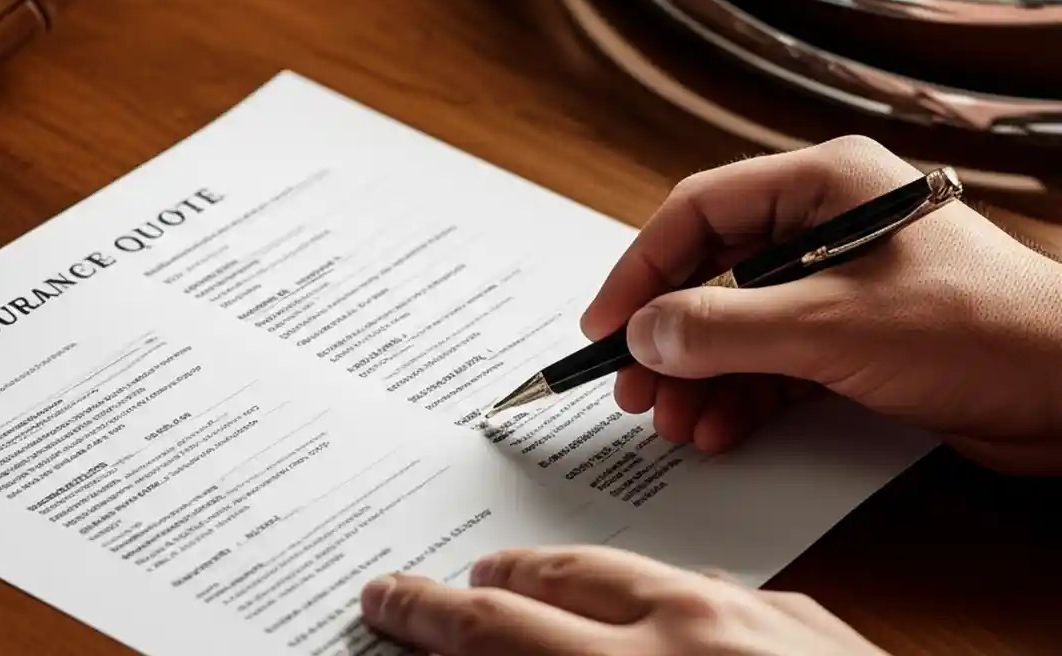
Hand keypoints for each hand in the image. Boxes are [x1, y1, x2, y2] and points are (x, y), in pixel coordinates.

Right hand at [358, 545, 886, 654]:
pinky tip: (661, 613)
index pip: (493, 630)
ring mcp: (758, 617)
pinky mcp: (813, 621)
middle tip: (456, 584)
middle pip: (558, 576)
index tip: (389, 598)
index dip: (426, 614)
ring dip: (579, 579)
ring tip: (545, 582)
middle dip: (497, 577)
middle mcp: (691, 630)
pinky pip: (716, 589)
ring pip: (637, 572)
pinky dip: (667, 597)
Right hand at [580, 136, 1061, 474]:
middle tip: (634, 387)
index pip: (699, 214)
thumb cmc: (982, 330)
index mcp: (823, 184)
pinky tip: (720, 429)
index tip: (604, 325)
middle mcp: (825, 225)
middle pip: (712, 274)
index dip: (641, 269)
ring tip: (675, 422)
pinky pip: (773, 360)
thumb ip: (727, 329)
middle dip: (669, 337)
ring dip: (700, 376)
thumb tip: (644, 334)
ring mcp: (839, 284)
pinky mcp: (853, 336)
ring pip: (738, 325)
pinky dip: (741, 395)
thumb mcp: (833, 326)